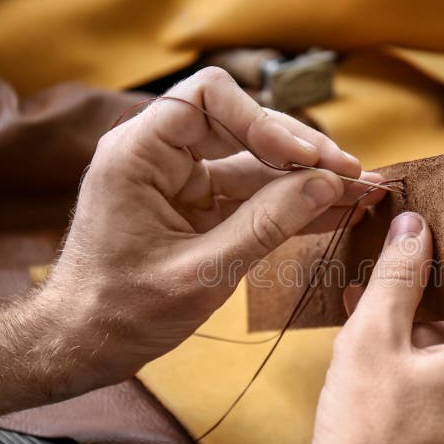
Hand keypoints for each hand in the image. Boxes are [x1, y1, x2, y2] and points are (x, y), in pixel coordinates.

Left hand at [0, 67, 384, 421]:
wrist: (84, 345)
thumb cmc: (122, 312)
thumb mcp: (202, 272)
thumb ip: (266, 225)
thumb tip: (327, 186)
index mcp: (139, 153)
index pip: (210, 98)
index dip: (265, 121)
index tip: (306, 160)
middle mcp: (160, 155)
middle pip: (243, 124)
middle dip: (300, 151)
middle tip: (352, 174)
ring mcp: (182, 181)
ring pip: (255, 162)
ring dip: (305, 179)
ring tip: (359, 192)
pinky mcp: (198, 207)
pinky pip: (251, 195)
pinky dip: (289, 204)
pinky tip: (333, 209)